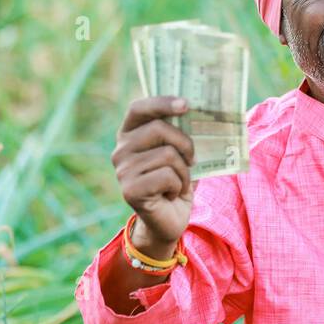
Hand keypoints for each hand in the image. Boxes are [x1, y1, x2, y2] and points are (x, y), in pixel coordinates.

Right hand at [111, 96, 197, 246]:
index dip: (161, 103)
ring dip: (184, 171)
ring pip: (167, 155)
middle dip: (185, 143)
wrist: (169, 220)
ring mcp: (122, 171)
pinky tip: (171, 195)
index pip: (139, 108)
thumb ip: (181, 132)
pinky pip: (167, 176)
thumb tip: (203, 112)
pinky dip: (179, 186)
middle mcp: (121, 150)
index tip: (186, 105)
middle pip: (159, 129)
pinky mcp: (130, 190)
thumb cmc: (176, 181)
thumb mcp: (180, 153)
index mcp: (130, 135)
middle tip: (192, 159)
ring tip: (177, 183)